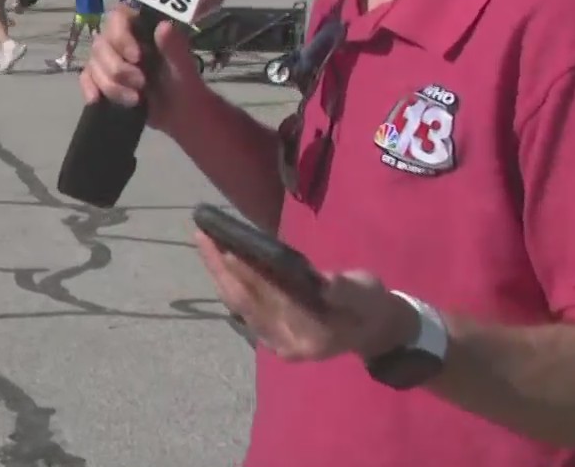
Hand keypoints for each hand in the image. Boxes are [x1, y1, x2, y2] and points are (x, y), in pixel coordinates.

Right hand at [78, 7, 203, 129]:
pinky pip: (86, 78)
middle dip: (118, 69)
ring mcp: (109, 60)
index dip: (121, 35)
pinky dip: (90, 89)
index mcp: (141, 28)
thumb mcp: (183, 68)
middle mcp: (121, 40)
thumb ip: (174, 47)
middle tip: (141, 84)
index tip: (136, 57)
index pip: (118, 17)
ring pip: (93, 64)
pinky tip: (97, 100)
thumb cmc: (185, 86)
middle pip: (101, 44)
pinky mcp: (102, 79)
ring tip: (135, 100)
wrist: (180, 116)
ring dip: (112, 85)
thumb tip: (163, 26)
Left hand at [193, 233, 417, 362]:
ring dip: (219, 269)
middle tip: (202, 233)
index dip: (245, 279)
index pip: (263, 307)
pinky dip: (231, 274)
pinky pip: (244, 296)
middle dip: (219, 267)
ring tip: (205, 237)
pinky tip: (221, 252)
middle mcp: (280, 341)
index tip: (227, 251)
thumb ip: (348, 293)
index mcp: (303, 341)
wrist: (372, 326)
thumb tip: (326, 286)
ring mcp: (272, 333)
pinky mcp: (270, 321)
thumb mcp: (367, 297)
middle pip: (241, 302)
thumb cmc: (370, 308)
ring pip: (237, 299)